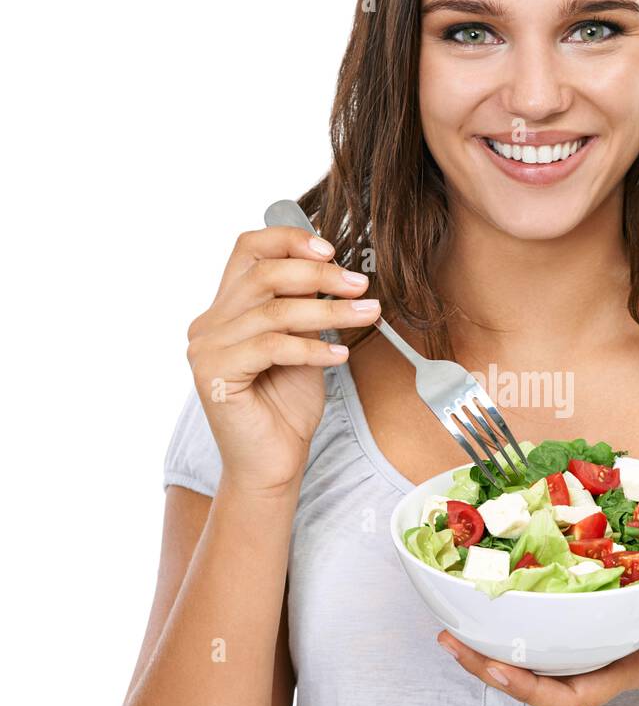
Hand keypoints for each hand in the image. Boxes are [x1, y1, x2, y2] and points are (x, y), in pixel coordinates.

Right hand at [186, 225, 379, 496]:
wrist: (272, 465)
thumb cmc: (287, 409)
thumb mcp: (303, 346)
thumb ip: (306, 309)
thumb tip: (337, 272)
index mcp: (225, 309)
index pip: (248, 250)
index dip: (289, 241)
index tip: (332, 250)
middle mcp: (208, 324)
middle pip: (263, 275)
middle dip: (319, 276)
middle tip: (361, 285)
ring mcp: (205, 349)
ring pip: (273, 312)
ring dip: (328, 311)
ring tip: (366, 314)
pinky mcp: (213, 375)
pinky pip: (271, 347)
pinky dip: (311, 348)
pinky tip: (339, 356)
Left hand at [436, 582, 638, 705]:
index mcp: (618, 674)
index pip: (566, 698)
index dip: (527, 689)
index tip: (496, 666)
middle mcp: (594, 669)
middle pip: (533, 684)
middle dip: (489, 668)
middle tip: (449, 640)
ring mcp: (586, 653)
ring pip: (531, 662)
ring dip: (491, 649)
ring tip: (452, 628)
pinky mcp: (584, 631)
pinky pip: (541, 637)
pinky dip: (513, 626)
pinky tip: (489, 606)